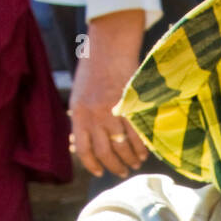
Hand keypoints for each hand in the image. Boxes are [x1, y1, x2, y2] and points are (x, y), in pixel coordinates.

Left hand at [69, 9, 148, 177]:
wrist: (109, 49)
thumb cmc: (93, 72)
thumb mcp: (78, 97)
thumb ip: (81, 121)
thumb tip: (82, 144)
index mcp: (79, 115)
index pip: (83, 149)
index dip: (92, 165)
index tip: (99, 172)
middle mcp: (93, 116)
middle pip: (104, 152)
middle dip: (114, 167)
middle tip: (122, 172)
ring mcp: (112, 112)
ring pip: (121, 146)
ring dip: (129, 159)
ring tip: (134, 163)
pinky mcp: (128, 106)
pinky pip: (136, 134)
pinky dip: (140, 147)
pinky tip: (142, 153)